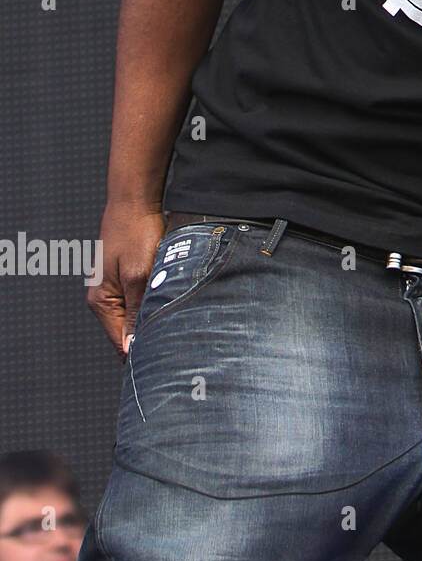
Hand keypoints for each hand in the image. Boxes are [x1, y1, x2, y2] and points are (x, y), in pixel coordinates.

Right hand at [88, 202, 165, 359]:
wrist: (135, 202)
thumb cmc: (135, 234)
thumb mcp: (138, 275)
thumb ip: (135, 312)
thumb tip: (131, 348)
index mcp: (101, 302)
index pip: (121, 343)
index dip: (143, 353)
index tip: (167, 359)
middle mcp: (105, 299)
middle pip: (129, 332)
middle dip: (151, 337)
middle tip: (180, 342)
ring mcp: (115, 288)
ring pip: (138, 316)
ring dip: (156, 318)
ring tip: (180, 322)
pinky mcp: (127, 278)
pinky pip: (142, 301)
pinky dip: (156, 303)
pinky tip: (174, 301)